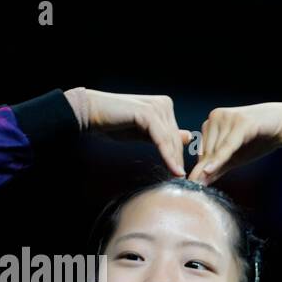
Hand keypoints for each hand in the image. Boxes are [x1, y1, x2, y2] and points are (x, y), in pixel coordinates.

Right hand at [68, 88, 191, 176]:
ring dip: (174, 160)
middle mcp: (163, 104)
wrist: (93, 113)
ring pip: (170, 139)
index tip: (181, 172)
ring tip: (178, 176)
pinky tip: (172, 169)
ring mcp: (156, 107)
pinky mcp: (148, 113)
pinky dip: (167, 156)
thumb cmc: (116, 123)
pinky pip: (161, 139)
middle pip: (175, 137)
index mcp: (164, 105)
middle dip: (178, 159)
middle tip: (181, 178)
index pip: (175, 134)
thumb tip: (188, 137)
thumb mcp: (144, 132)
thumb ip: (164, 136)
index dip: (178, 154)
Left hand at [187, 103, 281, 186]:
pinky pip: (227, 145)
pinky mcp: (240, 123)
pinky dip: (219, 159)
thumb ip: (218, 167)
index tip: (189, 185)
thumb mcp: (236, 157)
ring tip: (198, 183)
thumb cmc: (260, 140)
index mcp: (212, 123)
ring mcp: (227, 118)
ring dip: (209, 167)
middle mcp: (216, 117)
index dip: (198, 169)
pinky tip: (209, 171)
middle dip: (202, 170)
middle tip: (191, 187)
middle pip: (207, 150)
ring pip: (215, 149)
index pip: (202, 150)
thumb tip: (200, 182)